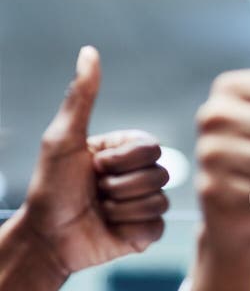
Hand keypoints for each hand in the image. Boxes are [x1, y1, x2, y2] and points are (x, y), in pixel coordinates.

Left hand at [21, 46, 167, 276]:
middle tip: (96, 192)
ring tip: (101, 211)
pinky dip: (131, 229)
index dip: (121, 161)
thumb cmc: (50, 188)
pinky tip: (113, 228)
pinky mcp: (148, 232)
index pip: (152, 148)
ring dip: (122, 209)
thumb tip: (89, 52)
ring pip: (158, 201)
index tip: (94, 167)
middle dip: (120, 186)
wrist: (47, 238)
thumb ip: (81, 96)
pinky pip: (157, 226)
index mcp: (125, 152)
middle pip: (159, 175)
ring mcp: (146, 204)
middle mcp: (139, 175)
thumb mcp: (63, 139)